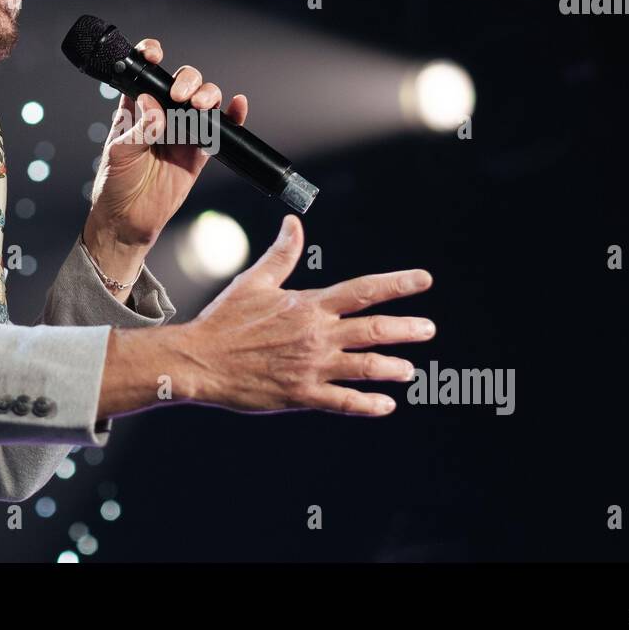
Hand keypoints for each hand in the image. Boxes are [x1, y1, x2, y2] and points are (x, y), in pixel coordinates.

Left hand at [83, 38, 247, 296]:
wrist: (129, 220)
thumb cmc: (116, 183)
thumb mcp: (120, 153)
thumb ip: (139, 128)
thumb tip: (154, 106)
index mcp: (136, 107)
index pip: (145, 72)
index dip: (151, 56)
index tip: (155, 54)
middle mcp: (162, 113)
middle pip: (183, 82)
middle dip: (188, 80)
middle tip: (181, 96)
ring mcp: (183, 131)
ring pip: (204, 101)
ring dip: (208, 95)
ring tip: (200, 106)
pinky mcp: (199, 151)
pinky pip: (220, 129)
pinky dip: (232, 116)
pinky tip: (238, 106)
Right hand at [172, 215, 434, 414]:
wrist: (200, 361)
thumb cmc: (225, 320)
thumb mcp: (255, 281)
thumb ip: (282, 255)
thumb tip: (294, 224)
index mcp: (309, 305)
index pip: (363, 291)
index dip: (397, 284)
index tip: (423, 279)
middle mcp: (317, 335)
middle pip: (374, 330)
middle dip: (406, 329)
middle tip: (428, 329)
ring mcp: (311, 367)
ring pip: (365, 367)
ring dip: (392, 368)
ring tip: (410, 370)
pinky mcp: (302, 395)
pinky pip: (344, 402)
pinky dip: (368, 404)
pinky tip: (385, 405)